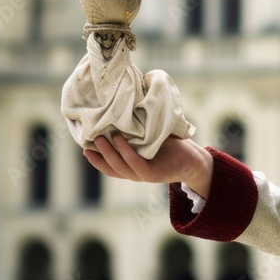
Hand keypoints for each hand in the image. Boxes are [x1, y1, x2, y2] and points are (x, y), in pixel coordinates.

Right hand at [84, 134, 213, 198]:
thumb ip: (137, 129)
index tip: (84, 147)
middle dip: (99, 155)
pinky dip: (127, 152)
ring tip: (101, 137)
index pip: (110, 166)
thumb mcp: (150, 136)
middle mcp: (136, 172)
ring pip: (121, 166)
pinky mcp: (155, 174)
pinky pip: (137, 164)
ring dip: (109, 153)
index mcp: (132, 166)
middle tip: (88, 139)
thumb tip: (123, 103)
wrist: (195, 158)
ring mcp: (145, 175)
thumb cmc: (172, 145)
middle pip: (111, 167)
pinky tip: (120, 140)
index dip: (96, 160)